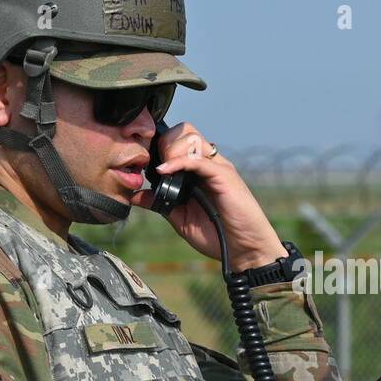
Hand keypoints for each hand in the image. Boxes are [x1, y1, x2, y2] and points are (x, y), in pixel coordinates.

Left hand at [132, 122, 284, 269]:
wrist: (244, 250)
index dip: (160, 146)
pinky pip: (199, 159)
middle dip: (165, 143)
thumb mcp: (181, 219)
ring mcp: (219, 167)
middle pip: (185, 130)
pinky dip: (178, 162)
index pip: (179, 140)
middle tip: (156, 166)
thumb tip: (135, 195)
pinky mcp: (225, 176)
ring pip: (191, 137)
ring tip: (163, 171)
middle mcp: (211, 163)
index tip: (146, 163)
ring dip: (171, 150)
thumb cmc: (218, 235)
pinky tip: (165, 173)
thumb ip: (161, 204)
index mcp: (200, 170)